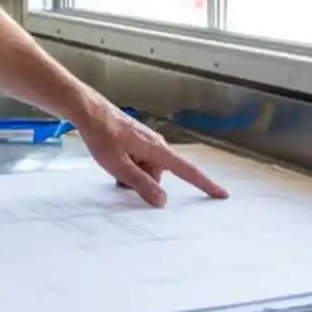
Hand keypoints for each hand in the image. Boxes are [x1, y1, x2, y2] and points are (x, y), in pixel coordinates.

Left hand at [77, 99, 227, 206]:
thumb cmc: (102, 137)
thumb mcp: (119, 166)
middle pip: (158, 176)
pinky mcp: (137, 139)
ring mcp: (147, 141)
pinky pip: (139, 160)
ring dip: (133, 174)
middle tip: (118, 177)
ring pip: (147, 169)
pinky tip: (114, 158)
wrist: (88, 111)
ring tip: (113, 164)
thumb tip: (163, 201)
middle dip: (143, 183)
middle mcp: (157, 145)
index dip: (205, 185)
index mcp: (157, 151)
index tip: (222, 195)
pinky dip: (129, 165)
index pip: (188, 172)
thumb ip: (141, 184)